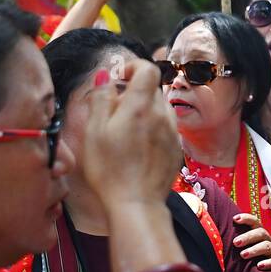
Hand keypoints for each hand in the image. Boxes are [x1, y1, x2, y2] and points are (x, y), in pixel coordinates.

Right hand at [84, 60, 181, 206]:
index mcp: (141, 106)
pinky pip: (166, 128)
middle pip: (153, 89)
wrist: (136, 204)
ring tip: (126, 129)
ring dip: (145, 110)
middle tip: (115, 108)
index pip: (148, 69)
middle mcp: (162, 115)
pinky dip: (153, 128)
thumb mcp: (94, 131)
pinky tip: (138, 146)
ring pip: (161, 108)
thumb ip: (101, 98)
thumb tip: (107, 75)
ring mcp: (172, 133)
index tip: (119, 78)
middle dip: (135, 91)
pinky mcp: (176, 149)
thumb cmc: (109, 169)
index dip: (133, 67)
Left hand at [232, 213, 270, 271]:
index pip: (255, 222)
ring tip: (243, 255)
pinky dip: (268, 263)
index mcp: (260, 235)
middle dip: (247, 237)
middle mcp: (269, 241)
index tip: (235, 219)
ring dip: (255, 249)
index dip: (246, 219)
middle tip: (235, 242)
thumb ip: (237, 243)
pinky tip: (259, 266)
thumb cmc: (255, 261)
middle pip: (261, 233)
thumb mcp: (247, 250)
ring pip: (267, 246)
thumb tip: (216, 239)